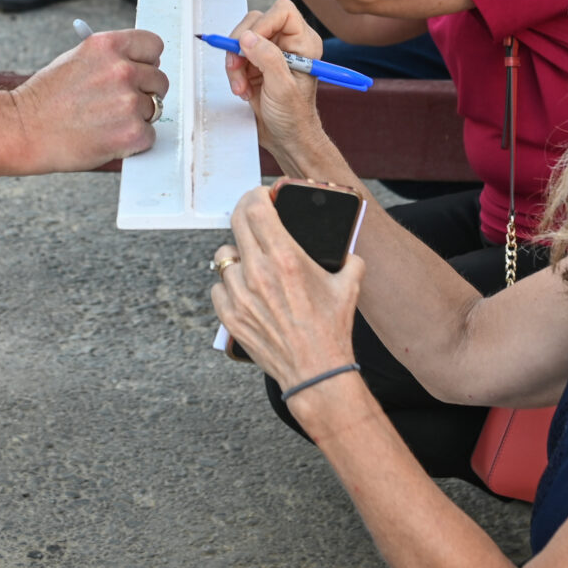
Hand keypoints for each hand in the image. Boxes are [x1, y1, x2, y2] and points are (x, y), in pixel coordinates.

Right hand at [12, 28, 167, 169]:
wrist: (24, 130)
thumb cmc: (45, 99)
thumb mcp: (76, 59)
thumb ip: (110, 58)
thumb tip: (142, 63)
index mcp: (108, 45)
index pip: (154, 45)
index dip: (148, 61)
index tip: (142, 70)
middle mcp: (122, 69)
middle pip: (160, 79)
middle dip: (145, 92)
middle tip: (119, 103)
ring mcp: (129, 101)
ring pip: (155, 109)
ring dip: (137, 117)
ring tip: (106, 121)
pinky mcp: (131, 132)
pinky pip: (149, 136)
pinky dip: (133, 141)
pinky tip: (108, 137)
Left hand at [210, 184, 365, 394]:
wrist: (315, 371)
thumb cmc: (332, 329)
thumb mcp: (349, 285)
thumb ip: (348, 258)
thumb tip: (345, 248)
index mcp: (286, 258)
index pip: (256, 208)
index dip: (256, 195)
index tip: (262, 195)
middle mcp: (258, 272)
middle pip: (237, 222)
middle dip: (245, 211)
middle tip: (254, 214)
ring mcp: (240, 294)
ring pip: (223, 255)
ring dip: (236, 252)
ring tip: (251, 260)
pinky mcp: (230, 316)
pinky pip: (218, 286)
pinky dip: (228, 284)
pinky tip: (244, 288)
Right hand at [223, 0, 325, 162]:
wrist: (286, 138)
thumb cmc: (294, 117)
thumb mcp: (282, 88)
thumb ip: (267, 59)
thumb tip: (248, 38)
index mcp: (303, 43)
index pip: (282, 11)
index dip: (263, 24)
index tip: (250, 45)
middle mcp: (288, 43)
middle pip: (256, 21)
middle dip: (242, 47)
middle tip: (238, 67)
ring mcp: (271, 51)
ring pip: (241, 38)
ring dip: (235, 63)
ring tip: (242, 86)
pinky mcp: (256, 62)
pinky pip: (235, 54)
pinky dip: (234, 72)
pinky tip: (243, 89)